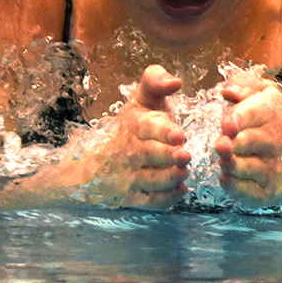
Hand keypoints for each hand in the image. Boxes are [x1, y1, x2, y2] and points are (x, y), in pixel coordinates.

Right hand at [89, 64, 190, 207]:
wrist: (97, 165)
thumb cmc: (133, 126)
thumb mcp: (141, 100)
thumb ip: (155, 82)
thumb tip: (176, 81)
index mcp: (134, 124)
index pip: (147, 126)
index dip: (163, 131)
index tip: (180, 135)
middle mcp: (130, 150)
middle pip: (148, 154)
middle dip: (167, 156)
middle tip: (185, 155)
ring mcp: (130, 176)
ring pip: (149, 179)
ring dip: (168, 178)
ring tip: (184, 172)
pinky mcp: (133, 197)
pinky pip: (147, 201)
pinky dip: (164, 199)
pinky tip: (181, 190)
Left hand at [215, 69, 281, 202]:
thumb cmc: (277, 121)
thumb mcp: (266, 94)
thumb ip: (244, 85)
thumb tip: (227, 92)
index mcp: (272, 112)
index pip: (253, 113)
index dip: (236, 119)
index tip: (226, 126)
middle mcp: (274, 141)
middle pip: (246, 142)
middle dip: (230, 144)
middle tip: (222, 145)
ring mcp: (272, 168)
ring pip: (245, 168)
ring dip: (230, 164)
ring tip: (224, 160)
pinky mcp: (269, 191)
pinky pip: (248, 192)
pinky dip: (234, 187)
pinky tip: (226, 177)